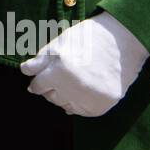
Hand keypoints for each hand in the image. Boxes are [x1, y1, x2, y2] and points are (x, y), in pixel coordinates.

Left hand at [19, 12, 148, 116]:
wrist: (123, 39)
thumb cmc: (88, 37)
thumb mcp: (60, 43)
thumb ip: (40, 60)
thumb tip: (25, 73)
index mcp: (60, 70)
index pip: (38, 86)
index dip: (38, 82)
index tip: (41, 79)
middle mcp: (74, 87)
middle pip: (51, 97)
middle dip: (51, 88)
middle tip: (60, 77)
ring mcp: (90, 98)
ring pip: (66, 106)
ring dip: (64, 97)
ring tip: (72, 83)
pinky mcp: (104, 105)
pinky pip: (83, 112)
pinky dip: (79, 104)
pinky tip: (82, 92)